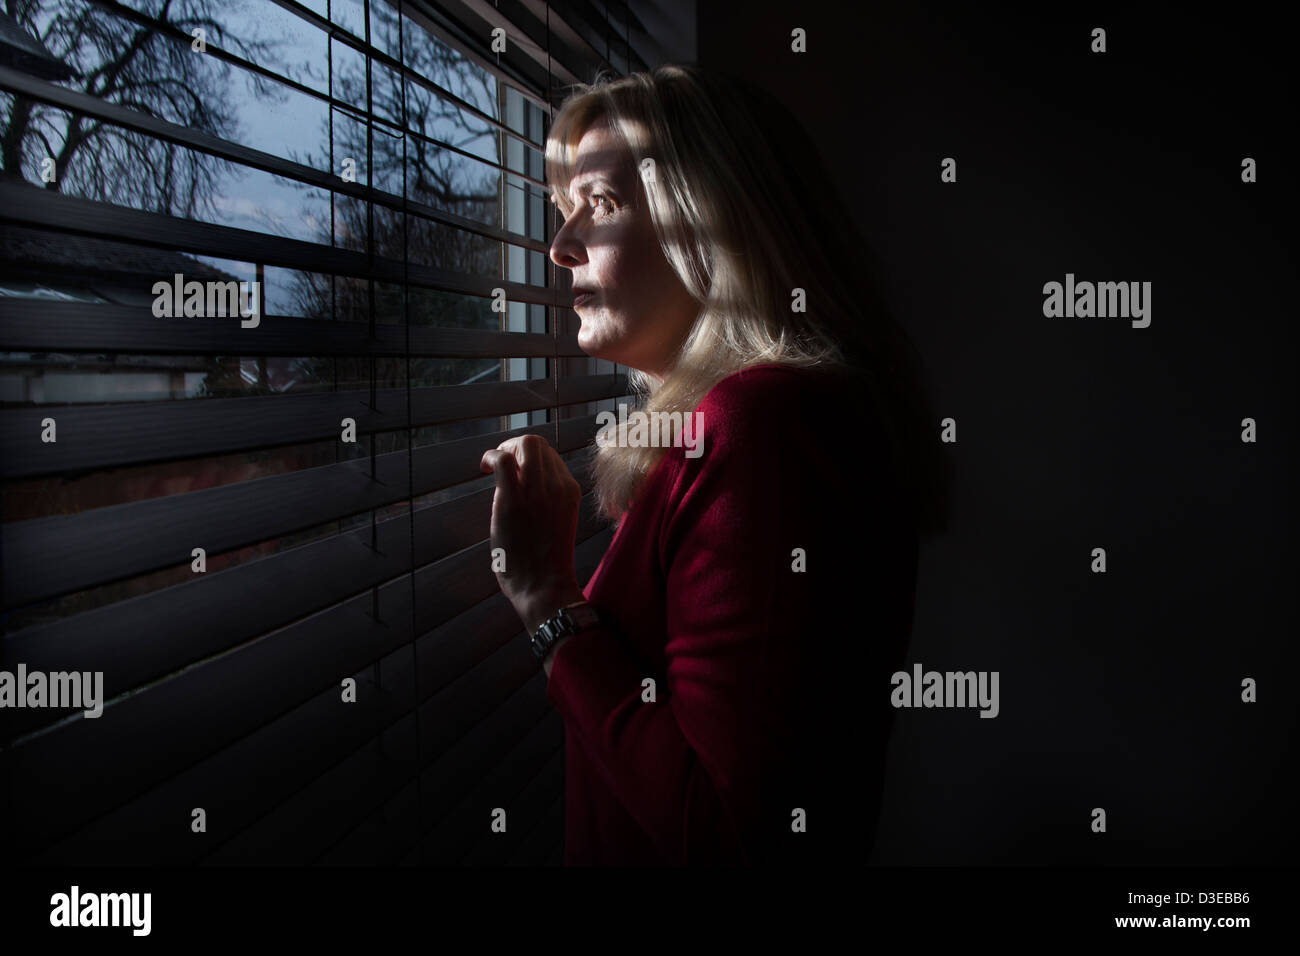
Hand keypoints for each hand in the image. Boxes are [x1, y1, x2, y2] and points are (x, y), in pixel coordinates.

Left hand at [480, 434, 585, 637]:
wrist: (544, 586)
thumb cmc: (546, 563)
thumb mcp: (558, 523)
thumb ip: (548, 501)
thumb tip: (522, 484)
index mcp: (570, 491)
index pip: (551, 456)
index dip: (530, 459)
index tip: (516, 471)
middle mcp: (557, 485)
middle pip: (539, 443)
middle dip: (516, 446)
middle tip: (503, 464)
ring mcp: (537, 491)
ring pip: (525, 444)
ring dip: (504, 448)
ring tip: (493, 466)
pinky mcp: (514, 500)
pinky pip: (502, 460)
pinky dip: (490, 456)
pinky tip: (484, 467)